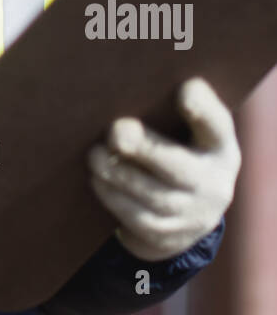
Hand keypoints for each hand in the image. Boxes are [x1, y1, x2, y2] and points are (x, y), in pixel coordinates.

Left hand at [87, 77, 240, 261]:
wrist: (191, 213)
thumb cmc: (181, 151)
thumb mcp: (192, 131)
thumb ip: (176, 109)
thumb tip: (131, 79)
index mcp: (220, 147)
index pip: (217, 125)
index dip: (203, 108)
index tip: (184, 89)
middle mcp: (213, 183)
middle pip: (179, 167)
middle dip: (146, 148)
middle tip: (116, 130)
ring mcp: (192, 214)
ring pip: (155, 197)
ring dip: (119, 174)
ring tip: (94, 154)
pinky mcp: (169, 235)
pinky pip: (139, 219)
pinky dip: (114, 198)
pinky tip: (98, 179)